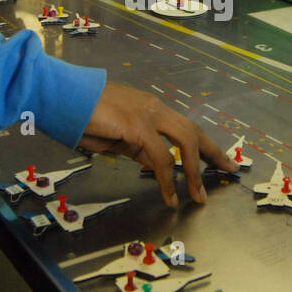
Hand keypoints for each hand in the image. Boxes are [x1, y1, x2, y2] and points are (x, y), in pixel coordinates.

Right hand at [77, 81, 238, 206]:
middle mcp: (154, 108)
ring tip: (199, 196)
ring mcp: (148, 115)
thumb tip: (154, 165)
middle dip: (213, 152)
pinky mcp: (138, 126)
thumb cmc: (82, 115)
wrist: (62, 96)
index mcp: (150, 109)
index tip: (218, 159)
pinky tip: (170, 195)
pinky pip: (162, 157)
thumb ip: (136, 149)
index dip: (203, 145)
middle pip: (193, 131)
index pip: (184, 127)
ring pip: (185, 141)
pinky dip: (168, 179)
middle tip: (230, 169)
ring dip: (195, 171)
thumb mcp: (115, 137)